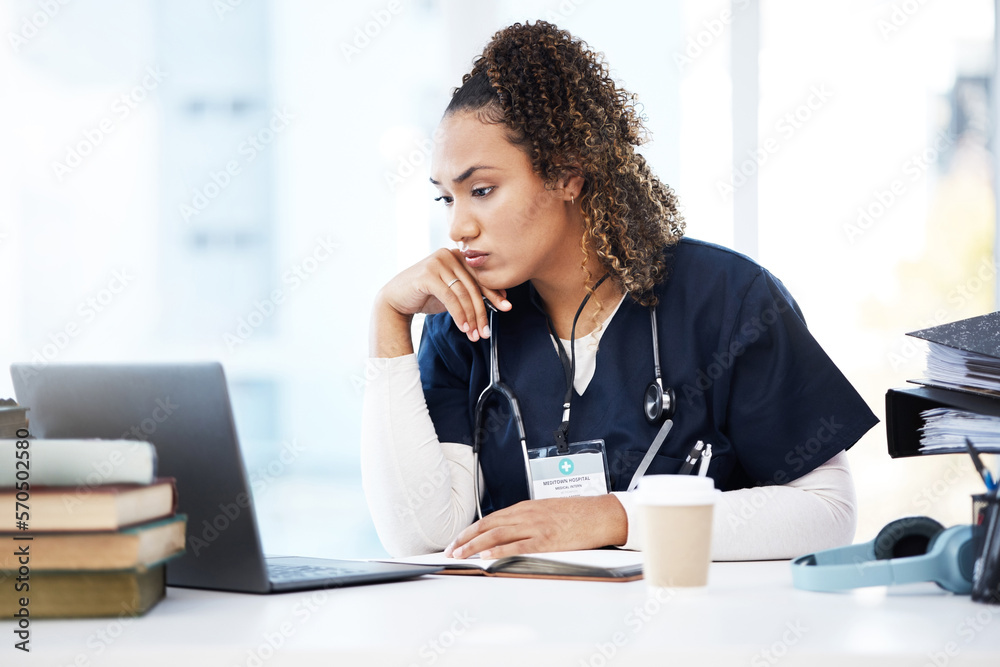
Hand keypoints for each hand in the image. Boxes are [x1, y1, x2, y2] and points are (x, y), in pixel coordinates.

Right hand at [373, 249, 510, 356]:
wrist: (396, 299)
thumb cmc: (426, 295)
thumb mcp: (453, 293)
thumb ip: (471, 292)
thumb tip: (500, 298)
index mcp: (457, 256)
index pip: (481, 276)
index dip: (494, 293)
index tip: (506, 308)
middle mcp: (449, 254)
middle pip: (473, 286)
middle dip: (482, 312)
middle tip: (486, 331)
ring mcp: (438, 262)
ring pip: (463, 294)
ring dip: (471, 317)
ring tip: (475, 334)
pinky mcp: (427, 274)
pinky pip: (450, 298)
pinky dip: (459, 315)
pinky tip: (463, 327)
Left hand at [443, 495, 627, 559]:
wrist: (599, 514)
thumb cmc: (576, 513)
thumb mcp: (546, 510)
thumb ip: (526, 520)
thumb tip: (509, 533)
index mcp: (525, 508)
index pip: (490, 519)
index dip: (470, 531)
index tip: (457, 540)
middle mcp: (526, 515)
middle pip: (488, 526)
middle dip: (466, 539)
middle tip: (451, 550)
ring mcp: (535, 527)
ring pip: (497, 535)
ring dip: (475, 546)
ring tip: (460, 555)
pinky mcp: (546, 540)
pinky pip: (517, 547)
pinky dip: (499, 552)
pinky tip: (487, 558)